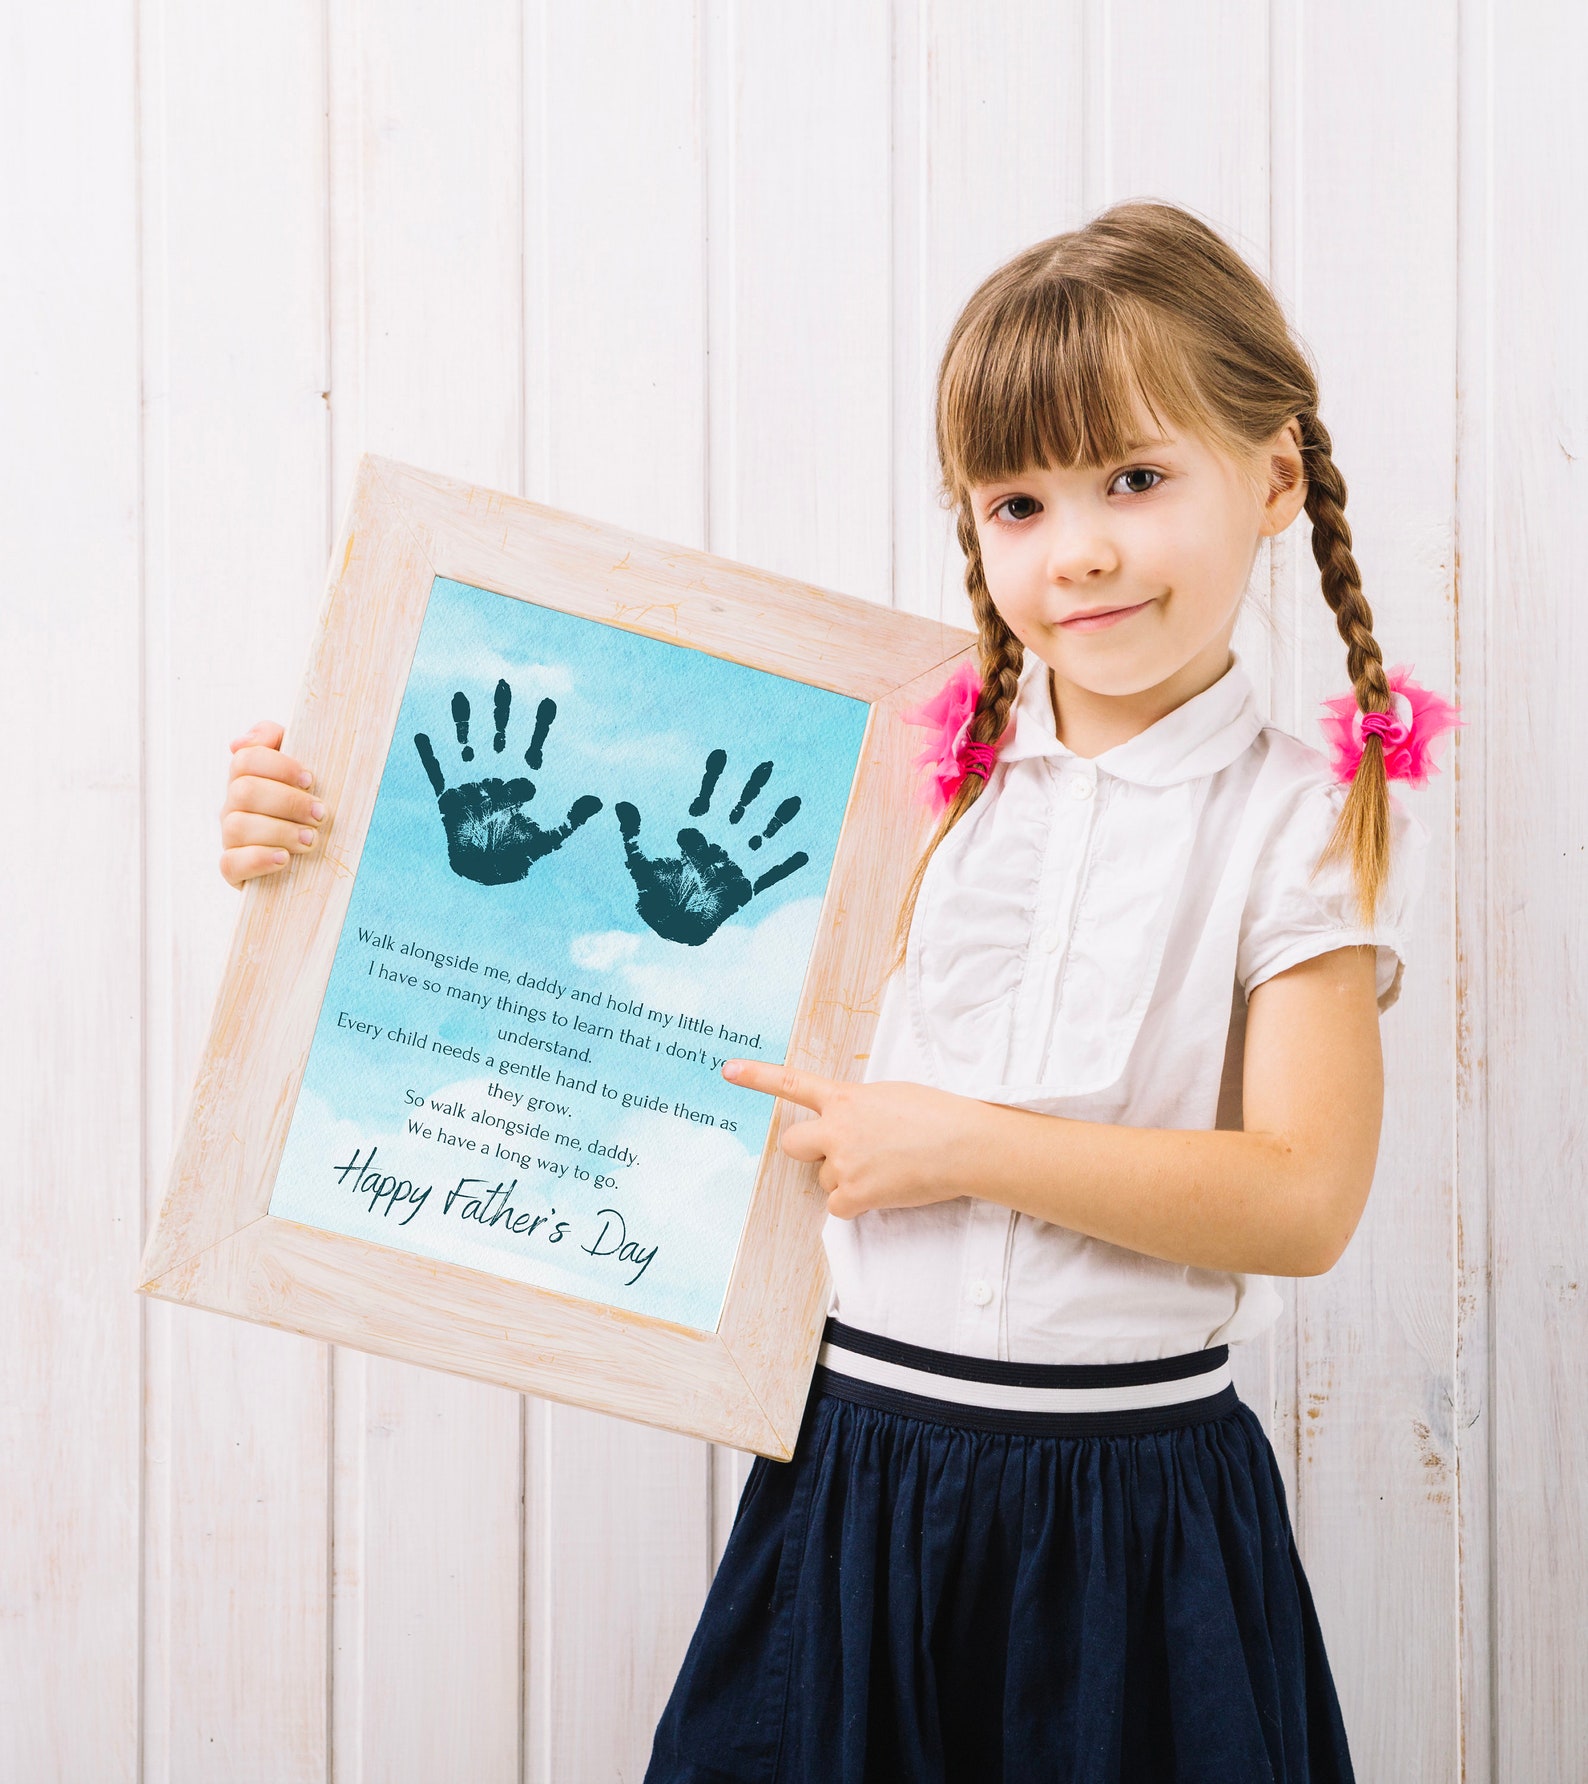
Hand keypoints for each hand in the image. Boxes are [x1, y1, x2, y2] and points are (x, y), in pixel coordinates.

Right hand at [219, 719, 327, 886]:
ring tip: (311, 840)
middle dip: (288, 802)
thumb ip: (277, 740)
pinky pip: (230, 863)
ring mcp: (230, 838)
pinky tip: (284, 859)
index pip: (247, 758)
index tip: (311, 780)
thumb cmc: (307, 809)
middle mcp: (233, 805)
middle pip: (244, 791)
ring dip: (281, 831)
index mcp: (247, 778)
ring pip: (238, 826)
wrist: (311, 861)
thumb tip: (240, 742)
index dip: (279, 766)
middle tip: (320, 815)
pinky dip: (259, 859)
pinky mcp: (233, 870)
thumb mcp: (300, 771)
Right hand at [412, 679, 601, 885]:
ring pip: (467, 740)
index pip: (535, 742)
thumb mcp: (549, 837)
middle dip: (502, 708)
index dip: (541, 722)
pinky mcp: (448, 793)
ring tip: (460, 695)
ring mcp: (471, 777)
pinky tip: (422, 734)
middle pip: (501, 730)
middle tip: (504, 682)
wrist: (487, 869)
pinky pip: (437, 770)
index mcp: (522, 776)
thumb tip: (599, 801)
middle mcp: (497, 769)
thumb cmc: (519, 852)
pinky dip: (429, 754)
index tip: (549, 700)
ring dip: (463, 719)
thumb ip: (572, 819)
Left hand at [614, 750, 807, 946]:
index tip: (720, 753)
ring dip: (779, 818)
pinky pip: (770, 874)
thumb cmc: (657, 892)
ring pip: (763, 833)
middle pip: (742, 805)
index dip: (714, 775)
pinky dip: (785, 866)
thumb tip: (619, 804)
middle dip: (754, 786)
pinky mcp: (747, 886)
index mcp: (698, 830)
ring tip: (794, 800)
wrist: (673, 925)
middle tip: (767, 763)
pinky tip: (803, 854)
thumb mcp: (640, 861)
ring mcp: (738, 861)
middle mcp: (722, 840)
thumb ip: (632, 834)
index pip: (708, 795)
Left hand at [720, 1058, 975, 1217]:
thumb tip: (851, 1129)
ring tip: (885, 1169)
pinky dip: (856, 1204)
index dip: (757, 1077)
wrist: (963, 1143)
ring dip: (846, 1179)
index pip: (792, 1083)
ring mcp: (844, 1162)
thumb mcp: (891, 1096)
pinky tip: (884, 1190)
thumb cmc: (938, 1115)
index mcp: (845, 1097)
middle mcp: (837, 1128)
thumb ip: (859, 1109)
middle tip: (839, 1152)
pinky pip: (838, 1206)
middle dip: (808, 1151)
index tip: (727, 1070)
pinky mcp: (856, 1193)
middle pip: (793, 1144)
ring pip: (824, 1179)